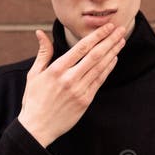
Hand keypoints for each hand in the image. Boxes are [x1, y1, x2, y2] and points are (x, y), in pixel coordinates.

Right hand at [18, 23, 125, 147]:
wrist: (37, 127)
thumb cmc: (34, 100)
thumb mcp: (34, 74)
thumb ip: (43, 52)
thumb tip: (40, 32)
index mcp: (56, 70)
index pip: (81, 48)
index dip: (97, 36)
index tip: (107, 27)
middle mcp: (69, 79)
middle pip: (95, 55)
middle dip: (109, 40)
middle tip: (120, 29)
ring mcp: (79, 91)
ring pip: (100, 67)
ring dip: (112, 52)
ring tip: (121, 41)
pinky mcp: (85, 101)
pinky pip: (100, 81)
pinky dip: (108, 69)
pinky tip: (114, 59)